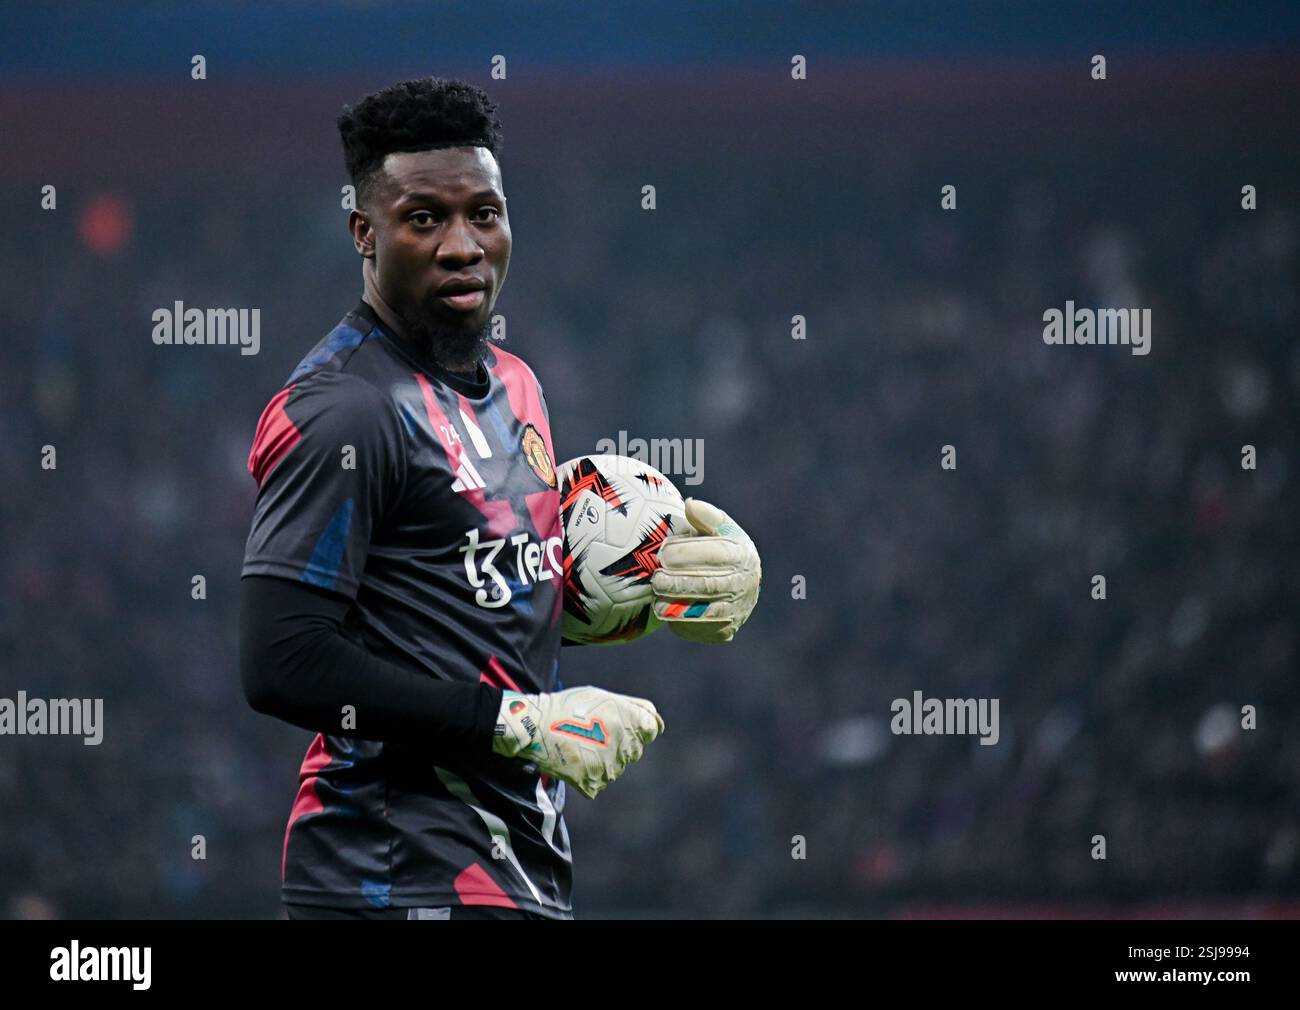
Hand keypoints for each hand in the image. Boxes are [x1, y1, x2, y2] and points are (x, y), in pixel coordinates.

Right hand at [492, 686, 663, 798]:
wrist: (534, 726)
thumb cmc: (568, 706)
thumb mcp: (602, 696)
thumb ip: (632, 706)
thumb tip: (654, 720)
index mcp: (629, 719)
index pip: (651, 729)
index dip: (637, 728)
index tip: (619, 727)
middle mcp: (624, 743)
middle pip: (634, 750)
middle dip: (618, 744)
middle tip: (592, 735)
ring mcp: (610, 765)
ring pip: (616, 768)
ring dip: (603, 761)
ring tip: (580, 746)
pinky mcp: (594, 782)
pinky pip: (599, 782)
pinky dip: (589, 775)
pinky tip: (575, 761)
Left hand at [651, 498, 760, 643]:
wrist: (734, 585)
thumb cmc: (718, 547)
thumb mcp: (717, 528)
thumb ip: (705, 516)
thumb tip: (690, 505)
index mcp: (743, 555)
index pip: (718, 553)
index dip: (689, 553)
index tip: (664, 553)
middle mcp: (745, 583)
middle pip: (711, 584)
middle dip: (679, 582)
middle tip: (656, 579)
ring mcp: (738, 609)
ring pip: (706, 611)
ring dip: (678, 605)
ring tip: (656, 598)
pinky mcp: (725, 630)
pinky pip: (702, 629)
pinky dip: (681, 623)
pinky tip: (664, 612)